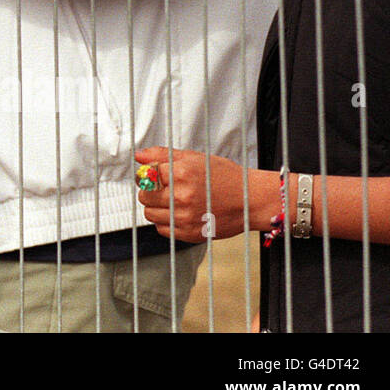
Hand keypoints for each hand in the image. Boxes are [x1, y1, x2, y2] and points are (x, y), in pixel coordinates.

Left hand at [135, 147, 270, 241]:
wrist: (250, 200)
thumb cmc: (225, 177)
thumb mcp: (194, 157)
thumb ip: (162, 155)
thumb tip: (139, 156)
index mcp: (182, 173)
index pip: (146, 174)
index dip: (148, 173)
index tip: (155, 174)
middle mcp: (182, 196)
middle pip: (144, 195)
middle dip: (150, 190)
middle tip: (164, 188)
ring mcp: (186, 217)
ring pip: (149, 214)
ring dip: (156, 207)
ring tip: (172, 201)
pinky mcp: (190, 234)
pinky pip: (162, 229)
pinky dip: (165, 222)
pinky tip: (179, 213)